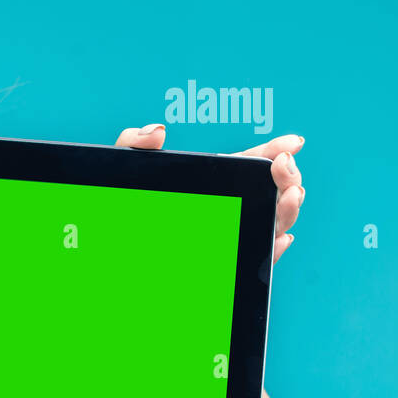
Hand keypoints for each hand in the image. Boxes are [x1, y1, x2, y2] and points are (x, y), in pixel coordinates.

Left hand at [116, 124, 304, 262]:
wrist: (105, 254)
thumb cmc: (118, 211)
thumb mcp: (124, 172)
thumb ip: (132, 143)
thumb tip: (158, 131)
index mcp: (212, 181)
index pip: (252, 163)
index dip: (276, 151)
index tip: (291, 142)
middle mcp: (227, 208)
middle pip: (273, 194)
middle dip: (288, 179)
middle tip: (283, 166)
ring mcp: (227, 236)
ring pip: (272, 225)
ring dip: (288, 210)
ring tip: (291, 193)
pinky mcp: (222, 266)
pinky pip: (256, 262)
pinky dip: (272, 251)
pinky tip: (279, 238)